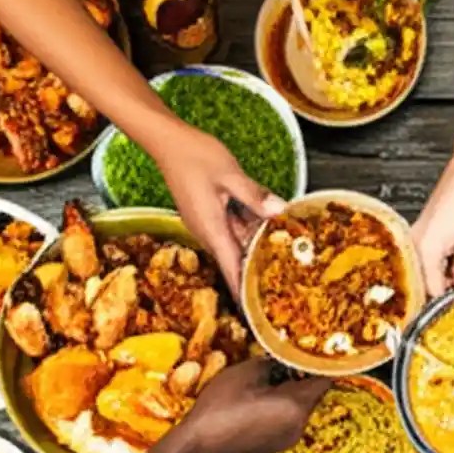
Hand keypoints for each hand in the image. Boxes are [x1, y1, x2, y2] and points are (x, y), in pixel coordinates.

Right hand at [155, 125, 284, 296]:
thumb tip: (279, 211)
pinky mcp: (209, 213)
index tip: (256, 312)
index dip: (243, 292)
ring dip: (256, 247)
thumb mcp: (230, 174)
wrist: (167, 140)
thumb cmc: (195, 155)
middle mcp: (207, 231)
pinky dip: (250, 230)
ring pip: (237, 242)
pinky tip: (269, 225)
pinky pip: (233, 227)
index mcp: (211, 229)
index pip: (231, 269)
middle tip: (284, 286)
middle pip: (236, 259)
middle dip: (257, 272)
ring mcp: (207, 223)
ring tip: (285, 257)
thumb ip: (255, 195)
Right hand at [176, 358, 329, 452]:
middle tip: (289, 357)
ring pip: (300, 407)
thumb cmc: (219, 407)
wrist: (197, 444)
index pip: (324, 380)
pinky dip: (282, 406)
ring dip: (291, 391)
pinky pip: (289, 419)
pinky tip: (262, 397)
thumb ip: (276, 361)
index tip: (317, 348)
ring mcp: (289, 439)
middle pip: (313, 394)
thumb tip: (288, 356)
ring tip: (272, 376)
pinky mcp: (277, 445)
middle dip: (303, 375)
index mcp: (296, 406)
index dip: (322, 362)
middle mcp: (299, 425)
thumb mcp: (248, 371)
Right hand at [412, 152, 453, 295]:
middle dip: (439, 298)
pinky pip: (427, 258)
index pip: (430, 291)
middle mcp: (415, 242)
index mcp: (426, 248)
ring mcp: (417, 235)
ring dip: (440, 283)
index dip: (445, 307)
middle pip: (422, 283)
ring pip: (424, 271)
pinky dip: (440, 268)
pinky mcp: (424, 229)